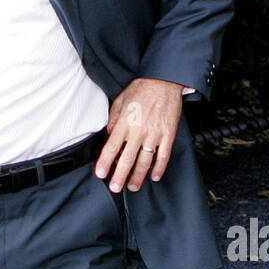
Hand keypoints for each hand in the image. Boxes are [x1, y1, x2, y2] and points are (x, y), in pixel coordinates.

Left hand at [95, 77, 183, 192]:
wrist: (164, 81)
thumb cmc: (141, 90)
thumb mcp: (119, 101)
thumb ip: (113, 120)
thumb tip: (109, 136)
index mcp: (124, 122)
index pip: (111, 147)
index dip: (105, 163)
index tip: (101, 174)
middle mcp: (138, 130)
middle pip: (127, 158)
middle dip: (120, 176)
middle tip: (115, 188)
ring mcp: (154, 134)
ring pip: (145, 161)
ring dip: (138, 176)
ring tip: (133, 186)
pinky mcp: (168, 134)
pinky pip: (164, 156)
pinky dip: (159, 168)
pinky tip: (155, 176)